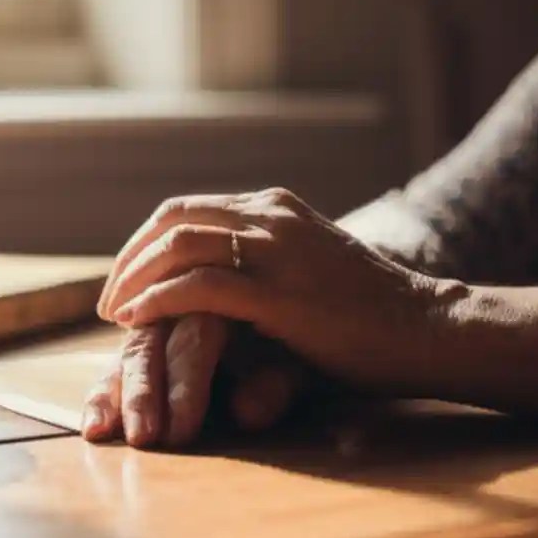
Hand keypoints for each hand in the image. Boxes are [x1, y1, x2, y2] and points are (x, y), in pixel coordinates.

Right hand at [82, 314, 305, 447]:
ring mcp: (170, 312)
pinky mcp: (156, 337)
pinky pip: (125, 360)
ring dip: (116, 391)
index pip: (196, 337)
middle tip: (143, 438)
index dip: (185, 384)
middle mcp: (193, 292)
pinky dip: (105, 391)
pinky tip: (93, 425)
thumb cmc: (318, 338)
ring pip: (133, 346)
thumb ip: (278, 382)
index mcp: (232, 291)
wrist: (325, 298)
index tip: (180, 434)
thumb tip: (245, 412)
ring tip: (99, 431)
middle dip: (144, 390)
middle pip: (154, 336)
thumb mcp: (309, 362)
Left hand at [96, 188, 461, 388]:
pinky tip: (139, 323)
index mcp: (275, 208)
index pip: (186, 210)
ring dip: (133, 280)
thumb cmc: (371, 316)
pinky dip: (157, 302)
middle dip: (128, 259)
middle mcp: (271, 216)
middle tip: (106, 301)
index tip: (124, 280)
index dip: (144, 244)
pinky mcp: (280, 293)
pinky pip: (197, 287)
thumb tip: (209, 288)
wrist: (431, 329)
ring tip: (114, 315)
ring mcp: (276, 250)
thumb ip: (262, 267)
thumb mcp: (309, 272)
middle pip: (171, 220)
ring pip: (176, 247)